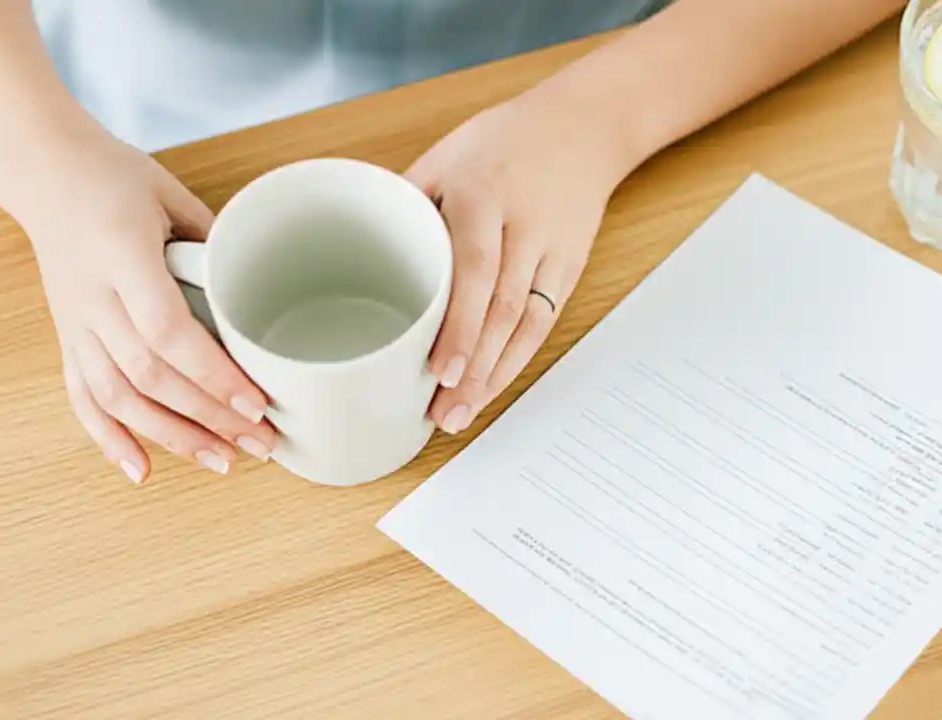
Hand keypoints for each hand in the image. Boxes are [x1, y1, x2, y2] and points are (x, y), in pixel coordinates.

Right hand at [18, 133, 275, 483]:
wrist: (44, 171)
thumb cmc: (116, 178)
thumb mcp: (172, 196)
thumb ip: (214, 245)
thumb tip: (260, 291)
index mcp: (123, 256)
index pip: (168, 331)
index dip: (213, 374)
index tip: (258, 402)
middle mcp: (93, 298)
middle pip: (149, 376)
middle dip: (209, 417)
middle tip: (262, 442)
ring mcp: (75, 322)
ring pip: (118, 396)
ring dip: (172, 437)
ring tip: (222, 462)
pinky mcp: (66, 337)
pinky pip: (81, 397)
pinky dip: (109, 438)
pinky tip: (141, 471)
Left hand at [406, 92, 632, 434]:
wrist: (585, 126)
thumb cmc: (506, 137)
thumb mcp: (446, 152)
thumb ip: (407, 199)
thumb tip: (355, 247)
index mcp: (485, 194)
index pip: (475, 268)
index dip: (459, 324)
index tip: (439, 369)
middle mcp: (524, 226)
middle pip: (501, 310)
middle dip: (473, 368)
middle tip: (441, 414)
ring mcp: (553, 251)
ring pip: (526, 325)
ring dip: (495, 375)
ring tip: (462, 414)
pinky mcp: (570, 269)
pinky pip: (544, 323)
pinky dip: (517, 359)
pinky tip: (492, 387)